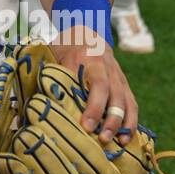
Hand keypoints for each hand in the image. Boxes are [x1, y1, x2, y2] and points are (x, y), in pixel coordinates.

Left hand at [50, 28, 138, 147]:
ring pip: (126, 99)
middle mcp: (105, 65)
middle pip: (112, 93)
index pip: (94, 83)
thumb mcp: (54, 53)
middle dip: (108, 118)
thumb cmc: (64, 47)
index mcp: (85, 56)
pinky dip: (131, 120)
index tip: (86, 125)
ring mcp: (117, 74)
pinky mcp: (124, 82)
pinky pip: (131, 102)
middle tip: (100, 138)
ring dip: (123, 122)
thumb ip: (52, 75)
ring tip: (117, 143)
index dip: (92, 106)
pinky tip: (126, 137)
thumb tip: (43, 105)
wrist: (85, 30)